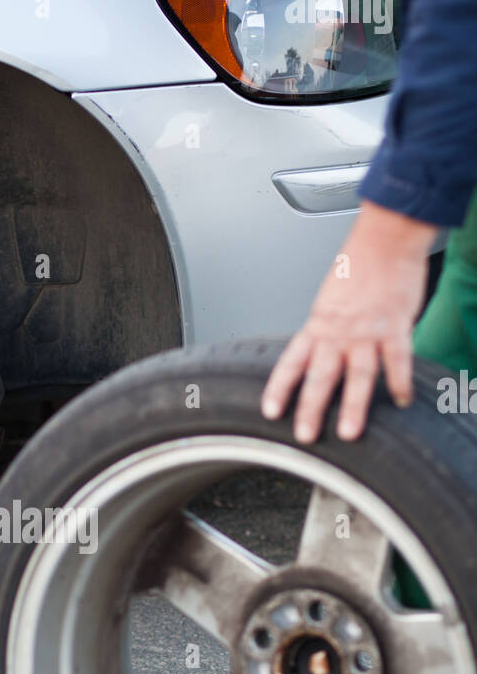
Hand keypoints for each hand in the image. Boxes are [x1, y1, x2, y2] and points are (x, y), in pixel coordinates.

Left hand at [261, 202, 436, 443]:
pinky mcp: (396, 325)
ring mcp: (367, 331)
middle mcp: (338, 332)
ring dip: (354, 405)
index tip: (270, 412)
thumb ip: (327, 332)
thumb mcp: (331, 303)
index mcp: (318, 325)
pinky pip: (398, 358)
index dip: (279, 388)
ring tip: (349, 432)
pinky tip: (401, 400)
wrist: (385, 238)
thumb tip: (320, 356)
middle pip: (320, 376)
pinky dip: (400, 381)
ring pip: (357, 374)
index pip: (292, 362)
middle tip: (305, 435)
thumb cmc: (359, 267)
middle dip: (311, 408)